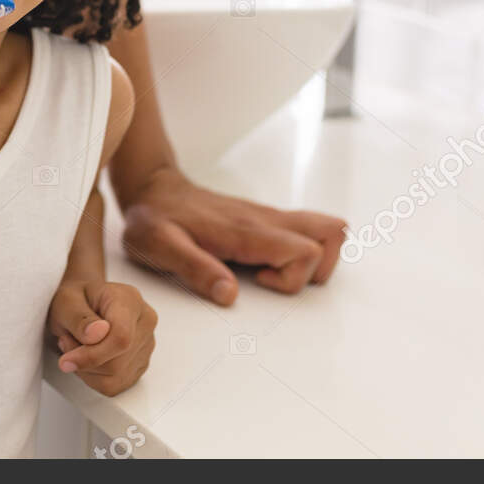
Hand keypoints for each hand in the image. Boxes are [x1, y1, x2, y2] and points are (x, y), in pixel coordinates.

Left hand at [47, 280, 156, 396]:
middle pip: (117, 363)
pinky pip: (115, 385)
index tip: (67, 360)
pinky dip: (93, 378)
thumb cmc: (75, 299)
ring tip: (76, 346)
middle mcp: (145, 322)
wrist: (82, 302)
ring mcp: (146, 345)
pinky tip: (87, 358)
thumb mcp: (65, 301)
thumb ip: (79, 318)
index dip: (92, 355)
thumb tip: (97, 335)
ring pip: (116, 378)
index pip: (121, 338)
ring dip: (87, 370)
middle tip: (66, 341)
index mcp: (129, 300)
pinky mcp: (140, 364)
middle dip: (84, 361)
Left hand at [120, 167, 346, 303]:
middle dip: (315, 270)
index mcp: (244, 229)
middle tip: (273, 279)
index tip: (257, 281)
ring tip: (275, 273)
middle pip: (330, 234)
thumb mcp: (159, 246)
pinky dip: (303, 252)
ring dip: (315, 259)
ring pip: (326, 229)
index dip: (290, 278)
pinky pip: (307, 231)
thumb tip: (230, 294)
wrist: (152, 189)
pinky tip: (268, 264)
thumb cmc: (154, 218)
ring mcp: (268, 217)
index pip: (304, 250)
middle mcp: (264, 220)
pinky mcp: (266, 220)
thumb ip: (195, 269)